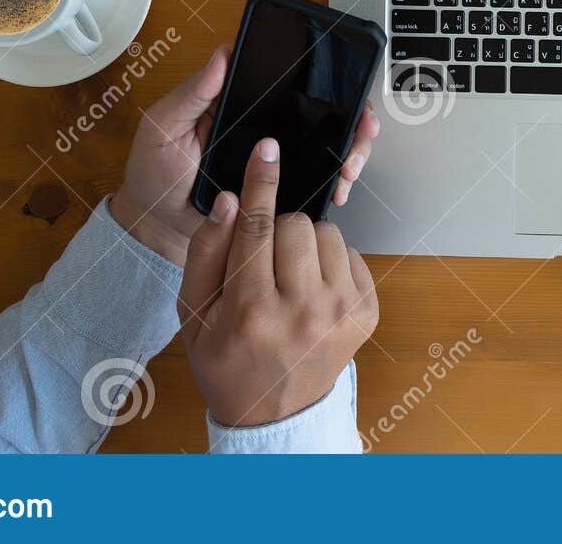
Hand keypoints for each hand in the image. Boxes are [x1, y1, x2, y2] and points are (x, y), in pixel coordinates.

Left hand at [111, 46, 380, 263]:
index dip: (325, 83)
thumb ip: (191, 94)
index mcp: (244, 104)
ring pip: (329, 148)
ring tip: (348, 169)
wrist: (156, 228)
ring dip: (350, 153)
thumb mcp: (163, 126)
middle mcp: (268, 128)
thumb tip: (222, 55)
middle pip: (324, 114)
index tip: (345, 91)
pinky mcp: (281, 190)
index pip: (291, 83)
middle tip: (363, 131)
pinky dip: (335, 186)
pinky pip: (316, 183)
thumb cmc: (154, 172)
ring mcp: (278, 160)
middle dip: (354, 120)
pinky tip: (337, 191)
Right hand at [178, 139, 378, 426]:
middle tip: (266, 262)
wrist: (274, 414)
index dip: (260, 182)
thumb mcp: (194, 314)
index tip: (266, 148)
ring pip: (328, 234)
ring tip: (290, 279)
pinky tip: (313, 290)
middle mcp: (303, 311)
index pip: (257, 227)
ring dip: (306, 246)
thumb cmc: (227, 359)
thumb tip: (229, 201)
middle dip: (278, 231)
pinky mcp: (367, 314)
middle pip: (297, 224)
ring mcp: (342, 314)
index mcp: (252, 311)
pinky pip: (352, 254)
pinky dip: (331, 263)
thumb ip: (206, 253)